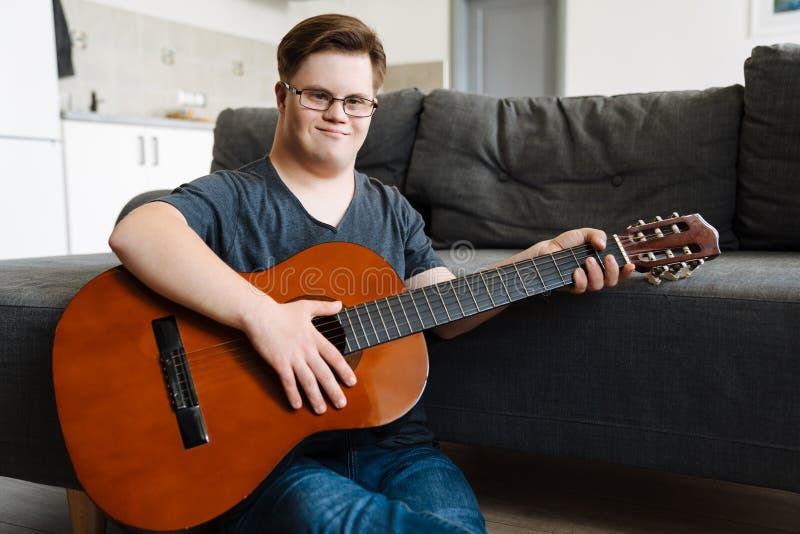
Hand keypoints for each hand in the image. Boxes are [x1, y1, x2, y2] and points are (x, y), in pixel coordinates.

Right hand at [243, 298, 355, 413]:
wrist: (259, 315)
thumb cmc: (282, 311)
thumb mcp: (307, 306)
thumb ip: (325, 308)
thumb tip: (340, 304)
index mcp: (314, 338)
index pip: (334, 357)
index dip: (344, 370)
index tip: (352, 382)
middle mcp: (306, 350)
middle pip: (324, 374)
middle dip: (333, 390)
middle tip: (341, 404)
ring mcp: (293, 358)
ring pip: (307, 381)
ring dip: (315, 397)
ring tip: (321, 410)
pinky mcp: (279, 363)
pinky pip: (288, 382)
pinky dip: (293, 394)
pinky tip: (297, 405)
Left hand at [528, 228, 634, 293]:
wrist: (547, 249)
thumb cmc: (567, 243)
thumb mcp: (583, 233)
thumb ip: (596, 235)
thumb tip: (603, 244)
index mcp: (602, 264)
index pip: (619, 272)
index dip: (627, 271)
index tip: (630, 265)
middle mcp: (595, 275)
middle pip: (612, 281)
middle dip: (613, 270)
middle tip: (607, 257)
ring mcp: (584, 282)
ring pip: (598, 285)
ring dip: (596, 273)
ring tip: (588, 260)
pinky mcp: (571, 287)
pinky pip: (581, 288)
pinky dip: (581, 280)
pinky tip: (576, 270)